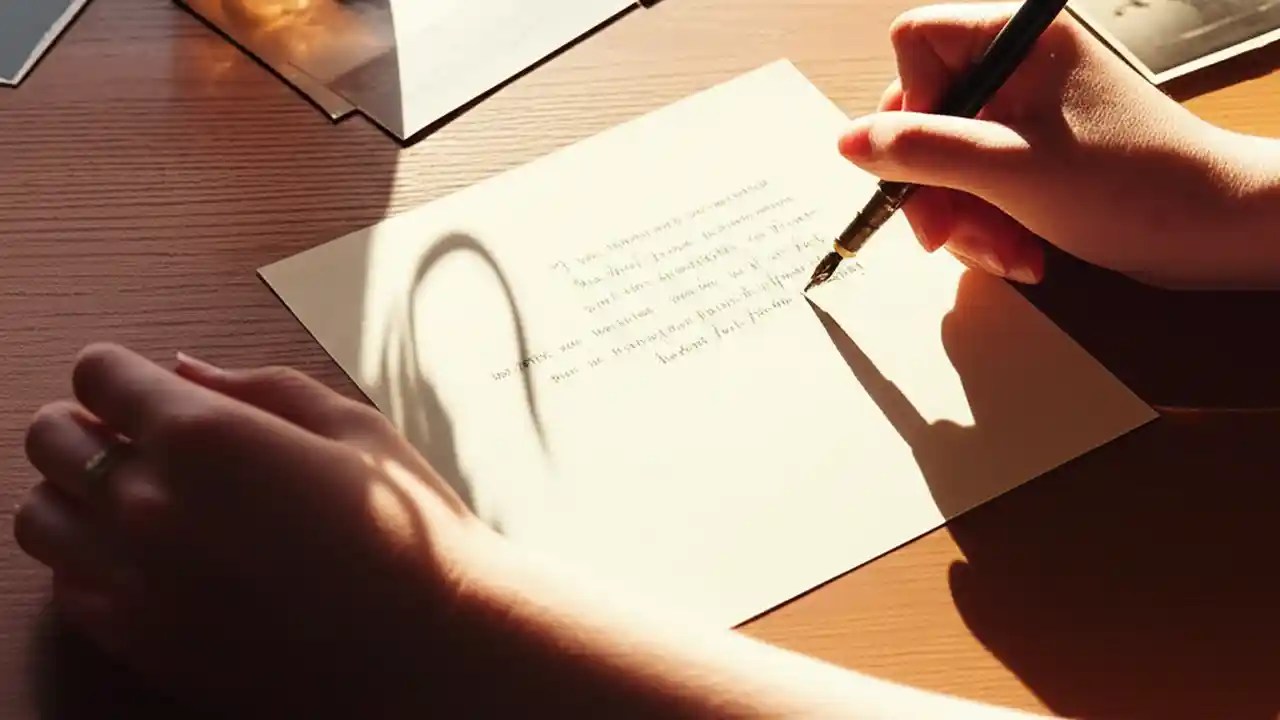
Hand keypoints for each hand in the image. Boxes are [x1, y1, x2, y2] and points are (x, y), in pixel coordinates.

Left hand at [15, 344, 493, 715]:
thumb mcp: (353, 428)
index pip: (98, 374)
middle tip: (138, 433)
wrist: (436, 650)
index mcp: (206, 437)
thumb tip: (182, 369)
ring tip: (133, 496)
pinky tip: (145, 557)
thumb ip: (257, 388)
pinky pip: (66, 586)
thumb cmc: (408, 531)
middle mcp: (150, 505)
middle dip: (86, 420)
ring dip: (73, 491)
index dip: (121, 371)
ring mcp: (136, 581)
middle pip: (50, 436)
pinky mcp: (141, 643)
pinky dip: (86, 559)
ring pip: (38, 514)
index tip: (148, 387)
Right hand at [839, 3, 1279, 286]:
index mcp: (1018, 41)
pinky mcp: (1040, 154)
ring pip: (952, 160)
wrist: (1213, 230)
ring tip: (1008, 254)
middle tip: (944, 236)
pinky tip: (1024, 253)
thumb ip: (919, 151)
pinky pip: (984, 184)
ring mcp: (1031, 112)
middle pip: (928, 113)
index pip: (917, 45)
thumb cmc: (1128, 186)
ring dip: (967, 218)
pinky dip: (993, 224)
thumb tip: (848, 142)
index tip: (925, 163)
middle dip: (934, 185)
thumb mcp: (1007, 170)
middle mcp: (1020, 68)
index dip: (908, 107)